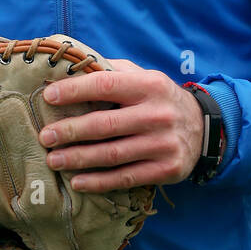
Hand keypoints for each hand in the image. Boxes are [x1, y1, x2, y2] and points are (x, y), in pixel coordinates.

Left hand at [39, 60, 204, 192]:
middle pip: (105, 124)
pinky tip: (77, 181)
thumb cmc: (160, 100)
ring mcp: (163, 144)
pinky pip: (125, 177)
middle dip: (70, 131)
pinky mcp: (166, 169)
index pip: (105, 85)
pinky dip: (99, 182)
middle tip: (46, 137)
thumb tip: (71, 67)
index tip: (48, 96)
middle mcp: (158, 114)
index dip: (74, 91)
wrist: (205, 129)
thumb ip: (113, 72)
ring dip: (79, 159)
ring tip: (54, 160)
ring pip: (112, 155)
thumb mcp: (145, 77)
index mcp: (149, 85)